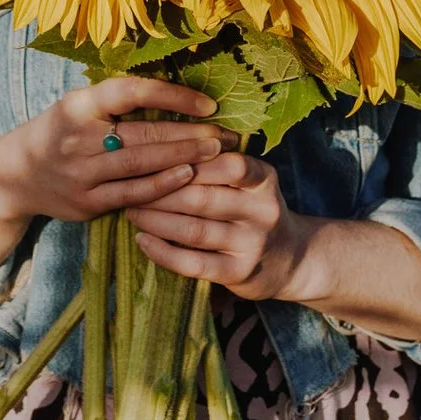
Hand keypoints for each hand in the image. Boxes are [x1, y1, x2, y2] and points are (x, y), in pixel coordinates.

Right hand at [0, 75, 224, 229]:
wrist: (12, 176)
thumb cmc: (59, 132)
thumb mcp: (77, 105)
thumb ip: (115, 102)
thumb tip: (177, 94)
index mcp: (78, 104)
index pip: (132, 92)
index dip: (173, 95)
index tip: (208, 103)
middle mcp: (78, 137)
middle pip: (144, 133)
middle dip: (191, 133)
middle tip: (227, 134)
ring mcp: (81, 173)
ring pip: (142, 165)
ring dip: (184, 158)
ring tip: (216, 153)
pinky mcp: (86, 202)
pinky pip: (132, 194)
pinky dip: (163, 185)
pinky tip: (187, 177)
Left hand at [124, 151, 312, 300]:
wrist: (290, 260)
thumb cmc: (254, 210)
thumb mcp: (251, 182)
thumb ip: (218, 164)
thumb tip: (161, 146)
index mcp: (264, 179)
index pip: (227, 163)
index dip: (187, 160)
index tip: (153, 157)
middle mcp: (263, 210)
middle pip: (202, 197)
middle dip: (160, 192)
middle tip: (130, 186)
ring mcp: (252, 244)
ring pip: (193, 230)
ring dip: (155, 220)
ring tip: (131, 211)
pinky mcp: (238, 273)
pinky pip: (193, 263)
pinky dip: (163, 252)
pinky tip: (142, 241)